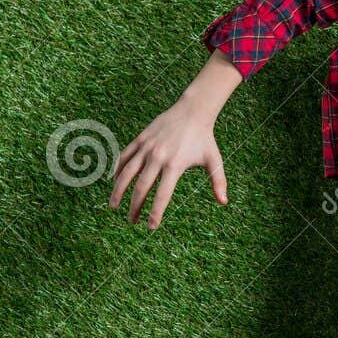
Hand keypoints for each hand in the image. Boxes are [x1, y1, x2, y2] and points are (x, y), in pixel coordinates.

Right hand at [108, 95, 228, 228]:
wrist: (192, 111)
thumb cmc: (205, 139)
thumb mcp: (214, 160)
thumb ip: (218, 182)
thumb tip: (224, 202)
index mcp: (175, 165)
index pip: (162, 195)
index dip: (156, 213)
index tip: (151, 227)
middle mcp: (158, 157)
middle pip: (141, 187)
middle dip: (135, 207)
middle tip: (132, 221)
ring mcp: (147, 147)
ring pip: (127, 173)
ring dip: (118, 191)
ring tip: (113, 206)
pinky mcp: (140, 139)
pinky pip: (124, 157)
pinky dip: (118, 171)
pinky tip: (115, 183)